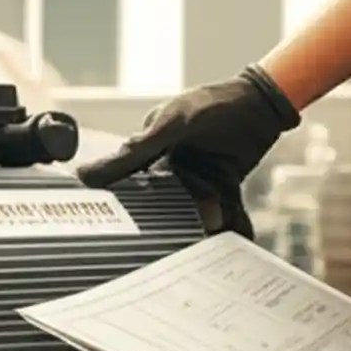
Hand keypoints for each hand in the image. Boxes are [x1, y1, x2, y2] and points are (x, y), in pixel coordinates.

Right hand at [76, 64, 300, 238]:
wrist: (265, 101)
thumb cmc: (212, 105)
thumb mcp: (171, 125)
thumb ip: (135, 152)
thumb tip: (85, 175)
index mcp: (147, 155)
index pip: (127, 190)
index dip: (124, 215)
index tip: (120, 240)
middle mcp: (169, 170)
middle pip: (164, 209)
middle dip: (172, 229)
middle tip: (175, 249)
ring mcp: (197, 179)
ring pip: (196, 213)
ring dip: (207, 227)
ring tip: (215, 242)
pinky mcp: (223, 186)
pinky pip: (224, 211)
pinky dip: (233, 224)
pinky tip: (240, 239)